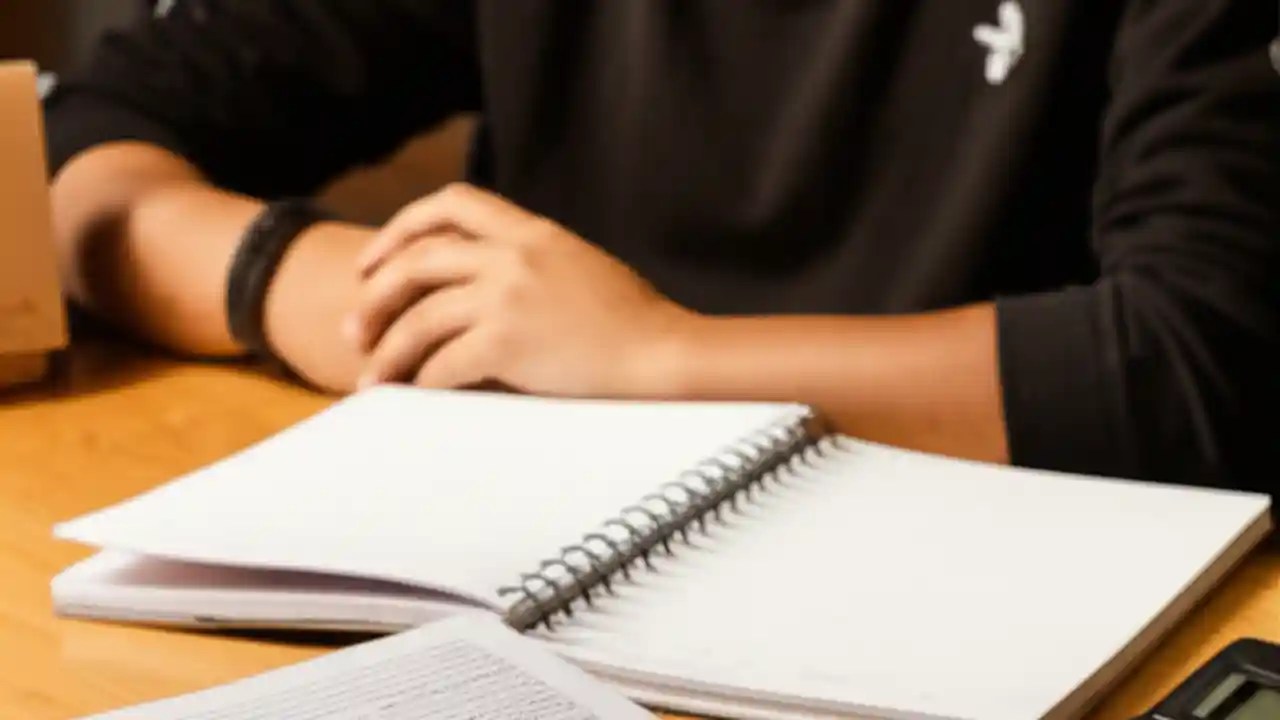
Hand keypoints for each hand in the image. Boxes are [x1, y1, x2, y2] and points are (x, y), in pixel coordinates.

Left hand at [346, 183, 697, 396]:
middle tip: (356, 328)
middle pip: (417, 259)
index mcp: (533, 231)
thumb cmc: (634, 324)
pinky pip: (442, 363)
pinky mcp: (509, 342)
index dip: (403, 227)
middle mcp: (514, 255)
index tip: (377, 260)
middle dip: (376, 294)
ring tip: (371, 379)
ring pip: (419, 317)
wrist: (665, 355)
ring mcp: (510, 296)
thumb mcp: (580, 267)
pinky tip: (416, 398)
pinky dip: (421, 383)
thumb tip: (485, 282)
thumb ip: (533, 261)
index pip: (452, 202)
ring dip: (387, 351)